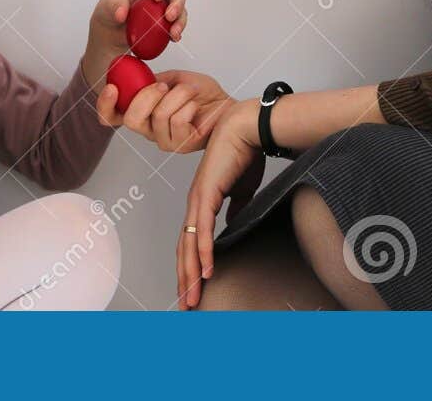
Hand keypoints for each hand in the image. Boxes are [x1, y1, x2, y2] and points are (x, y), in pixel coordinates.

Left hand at [81, 0, 188, 85]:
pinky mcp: (165, 24)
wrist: (109, 34)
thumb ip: (115, 5)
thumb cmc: (109, 12)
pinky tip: (173, 38)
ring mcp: (163, 9)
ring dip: (180, 20)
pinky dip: (176, 32)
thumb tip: (121, 13)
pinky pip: (176, 25)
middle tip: (169, 15)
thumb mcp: (107, 5)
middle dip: (177, 2)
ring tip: (173, 32)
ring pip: (180, 9)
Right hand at [97, 70, 232, 152]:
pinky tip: (195, 105)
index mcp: (142, 113)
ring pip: (159, 116)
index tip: (112, 87)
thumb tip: (133, 74)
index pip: (111, 117)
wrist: (223, 103)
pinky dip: (188, 105)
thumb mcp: (172, 78)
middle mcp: (149, 130)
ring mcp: (164, 140)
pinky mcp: (182, 145)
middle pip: (131, 119)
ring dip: (177, 95)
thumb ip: (151, 79)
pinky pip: (178, 121)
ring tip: (189, 91)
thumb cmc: (200, 94)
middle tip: (162, 86)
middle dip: (147, 96)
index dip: (105, 105)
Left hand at [177, 99, 263, 308]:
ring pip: (190, 244)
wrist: (247, 127)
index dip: (191, 265)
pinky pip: (203, 230)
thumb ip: (235, 208)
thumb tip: (233, 225)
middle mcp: (195, 202)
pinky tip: (207, 270)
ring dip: (190, 273)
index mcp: (202, 200)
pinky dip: (204, 252)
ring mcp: (198, 198)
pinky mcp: (207, 193)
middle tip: (187, 304)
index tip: (194, 287)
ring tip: (192, 296)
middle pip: (185, 248)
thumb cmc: (244, 152)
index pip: (192, 240)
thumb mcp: (241, 188)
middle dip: (185, 278)